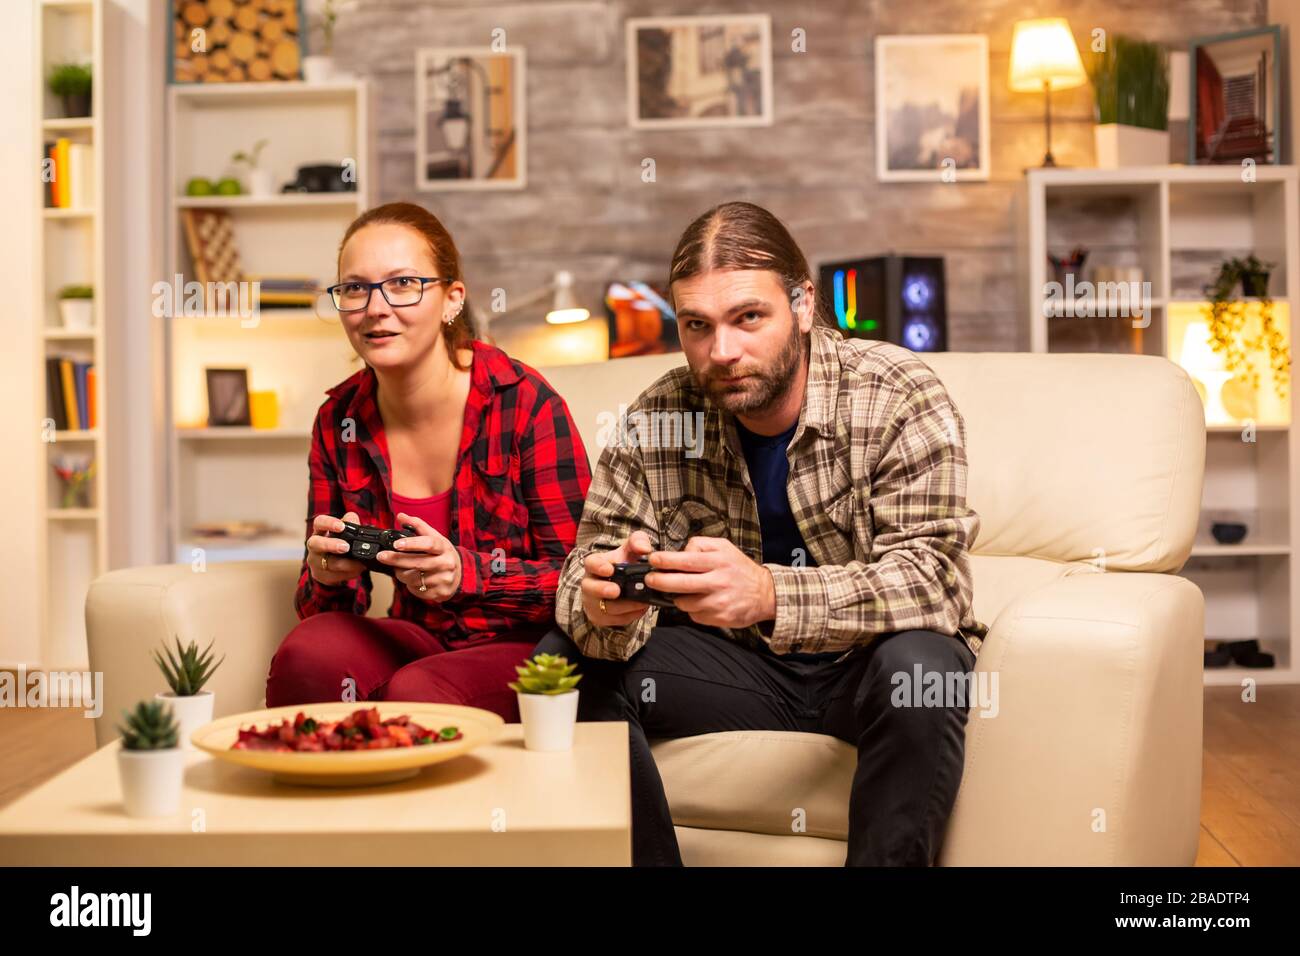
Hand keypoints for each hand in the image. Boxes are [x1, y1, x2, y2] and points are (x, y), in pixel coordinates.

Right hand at [306, 511, 364, 585]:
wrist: (332, 564)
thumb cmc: (340, 542)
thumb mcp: (345, 530)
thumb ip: (351, 523)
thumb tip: (354, 521)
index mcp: (320, 531)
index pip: (319, 523)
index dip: (329, 523)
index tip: (341, 526)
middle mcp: (314, 546)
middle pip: (315, 543)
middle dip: (331, 545)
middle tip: (346, 547)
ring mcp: (315, 561)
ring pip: (328, 564)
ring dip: (346, 564)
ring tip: (359, 563)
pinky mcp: (320, 575)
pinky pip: (334, 576)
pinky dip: (348, 573)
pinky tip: (356, 570)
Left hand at [376, 512, 462, 601]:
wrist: (459, 574)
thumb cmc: (442, 554)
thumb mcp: (435, 538)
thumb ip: (417, 526)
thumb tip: (401, 516)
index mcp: (444, 548)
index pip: (429, 544)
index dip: (412, 544)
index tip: (396, 544)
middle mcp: (446, 564)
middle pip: (417, 563)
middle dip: (396, 560)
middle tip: (382, 556)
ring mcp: (443, 580)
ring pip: (414, 578)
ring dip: (401, 573)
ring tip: (398, 568)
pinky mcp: (438, 593)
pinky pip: (416, 589)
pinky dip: (409, 584)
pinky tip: (411, 578)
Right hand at [580, 530, 654, 627]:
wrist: (621, 587)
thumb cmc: (624, 566)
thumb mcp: (630, 550)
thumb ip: (638, 542)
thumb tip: (645, 548)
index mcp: (595, 565)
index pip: (590, 563)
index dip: (598, 567)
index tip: (609, 569)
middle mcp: (590, 584)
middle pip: (590, 589)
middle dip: (602, 590)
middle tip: (616, 590)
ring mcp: (594, 603)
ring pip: (606, 608)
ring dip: (625, 606)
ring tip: (642, 602)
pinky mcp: (601, 618)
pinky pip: (615, 620)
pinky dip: (630, 615)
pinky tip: (641, 609)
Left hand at [647, 536, 774, 629]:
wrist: (765, 594)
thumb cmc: (739, 568)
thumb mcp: (724, 547)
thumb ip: (700, 545)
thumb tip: (680, 551)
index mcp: (718, 561)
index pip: (686, 561)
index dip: (665, 561)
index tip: (652, 560)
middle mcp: (718, 582)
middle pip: (680, 584)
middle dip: (659, 581)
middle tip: (649, 579)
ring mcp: (718, 602)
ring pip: (684, 602)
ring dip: (676, 597)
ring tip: (680, 591)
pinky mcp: (719, 618)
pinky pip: (694, 615)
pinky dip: (691, 609)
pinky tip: (699, 602)